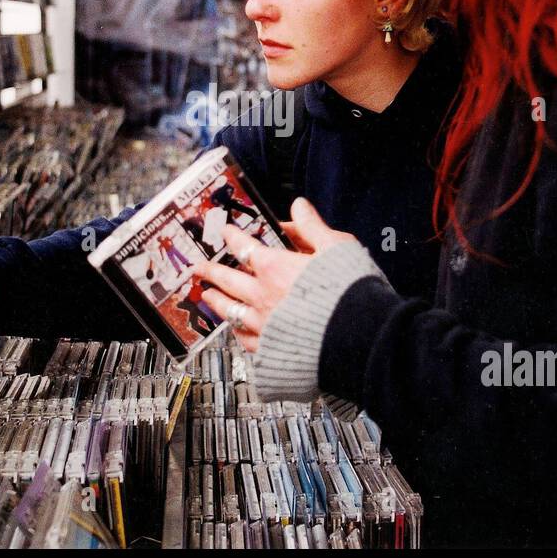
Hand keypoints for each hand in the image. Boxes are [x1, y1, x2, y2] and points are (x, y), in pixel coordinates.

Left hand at [194, 198, 353, 351]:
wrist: (359, 337)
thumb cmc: (351, 292)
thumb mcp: (335, 247)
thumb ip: (312, 227)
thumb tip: (299, 206)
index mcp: (276, 268)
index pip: (245, 247)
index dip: (233, 237)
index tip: (225, 232)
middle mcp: (263, 296)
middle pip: (228, 280)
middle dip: (211, 270)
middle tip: (198, 268)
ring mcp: (264, 326)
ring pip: (230, 311)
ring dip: (216, 301)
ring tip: (207, 296)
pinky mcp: (272, 351)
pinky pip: (246, 342)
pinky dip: (238, 333)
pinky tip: (236, 332)